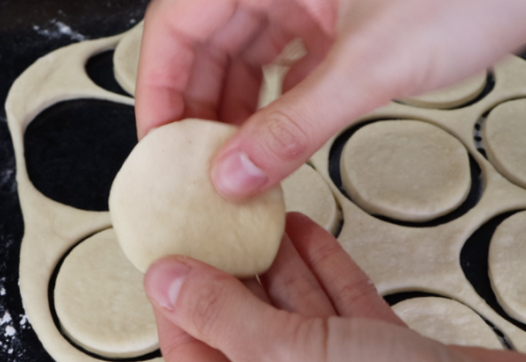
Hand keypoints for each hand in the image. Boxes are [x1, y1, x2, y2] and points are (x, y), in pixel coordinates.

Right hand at [135, 0, 525, 198]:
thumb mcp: (369, 66)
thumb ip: (294, 126)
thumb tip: (234, 175)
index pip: (178, 23)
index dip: (158, 86)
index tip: (156, 142)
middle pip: (207, 43)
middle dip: (196, 108)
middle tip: (189, 169)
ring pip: (245, 57)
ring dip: (235, 114)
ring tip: (229, 168)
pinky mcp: (339, 22)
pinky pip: (287, 66)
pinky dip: (276, 107)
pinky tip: (273, 145)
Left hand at [143, 213, 525, 361]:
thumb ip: (222, 318)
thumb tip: (167, 281)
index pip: (195, 360)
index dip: (178, 299)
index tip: (168, 247)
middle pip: (244, 334)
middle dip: (228, 274)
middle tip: (209, 219)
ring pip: (296, 317)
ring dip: (275, 265)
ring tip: (251, 215)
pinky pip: (343, 312)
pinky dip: (323, 271)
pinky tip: (301, 238)